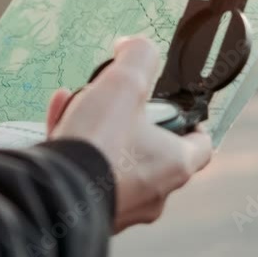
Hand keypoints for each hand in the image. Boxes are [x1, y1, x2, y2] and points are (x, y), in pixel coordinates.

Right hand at [46, 37, 212, 231]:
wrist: (55, 191)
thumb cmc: (99, 143)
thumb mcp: (125, 83)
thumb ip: (138, 56)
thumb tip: (132, 45)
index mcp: (175, 165)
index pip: (202, 145)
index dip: (191, 121)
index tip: (173, 107)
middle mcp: (155, 192)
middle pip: (152, 149)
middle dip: (130, 121)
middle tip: (113, 102)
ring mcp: (123, 206)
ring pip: (116, 161)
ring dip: (100, 131)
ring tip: (77, 106)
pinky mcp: (91, 211)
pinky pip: (90, 174)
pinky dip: (79, 150)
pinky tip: (59, 124)